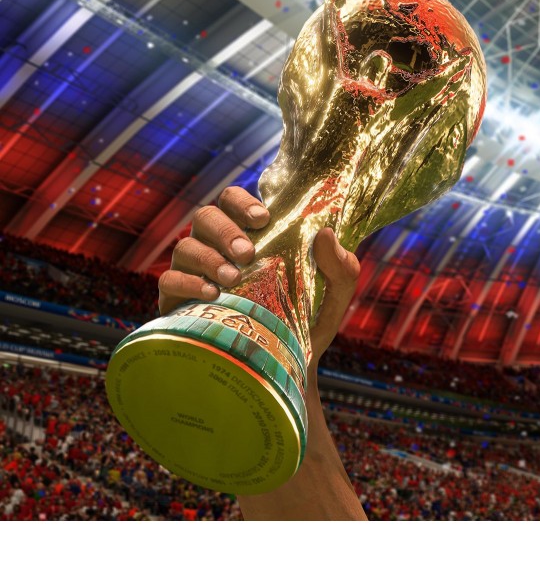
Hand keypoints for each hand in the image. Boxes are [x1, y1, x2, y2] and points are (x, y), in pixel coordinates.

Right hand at [157, 186, 360, 365]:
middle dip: (225, 230)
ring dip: (208, 258)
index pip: (234, 200)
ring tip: (232, 278)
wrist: (285, 368)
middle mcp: (218, 247)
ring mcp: (194, 273)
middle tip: (246, 252)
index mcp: (251, 235)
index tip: (263, 218)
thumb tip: (326, 233)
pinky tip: (211, 294)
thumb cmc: (307, 322)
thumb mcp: (334, 296)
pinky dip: (187, 283)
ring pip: (185, 246)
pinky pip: (168, 281)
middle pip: (206, 217)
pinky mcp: (177, 302)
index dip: (242, 201)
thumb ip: (341, 267)